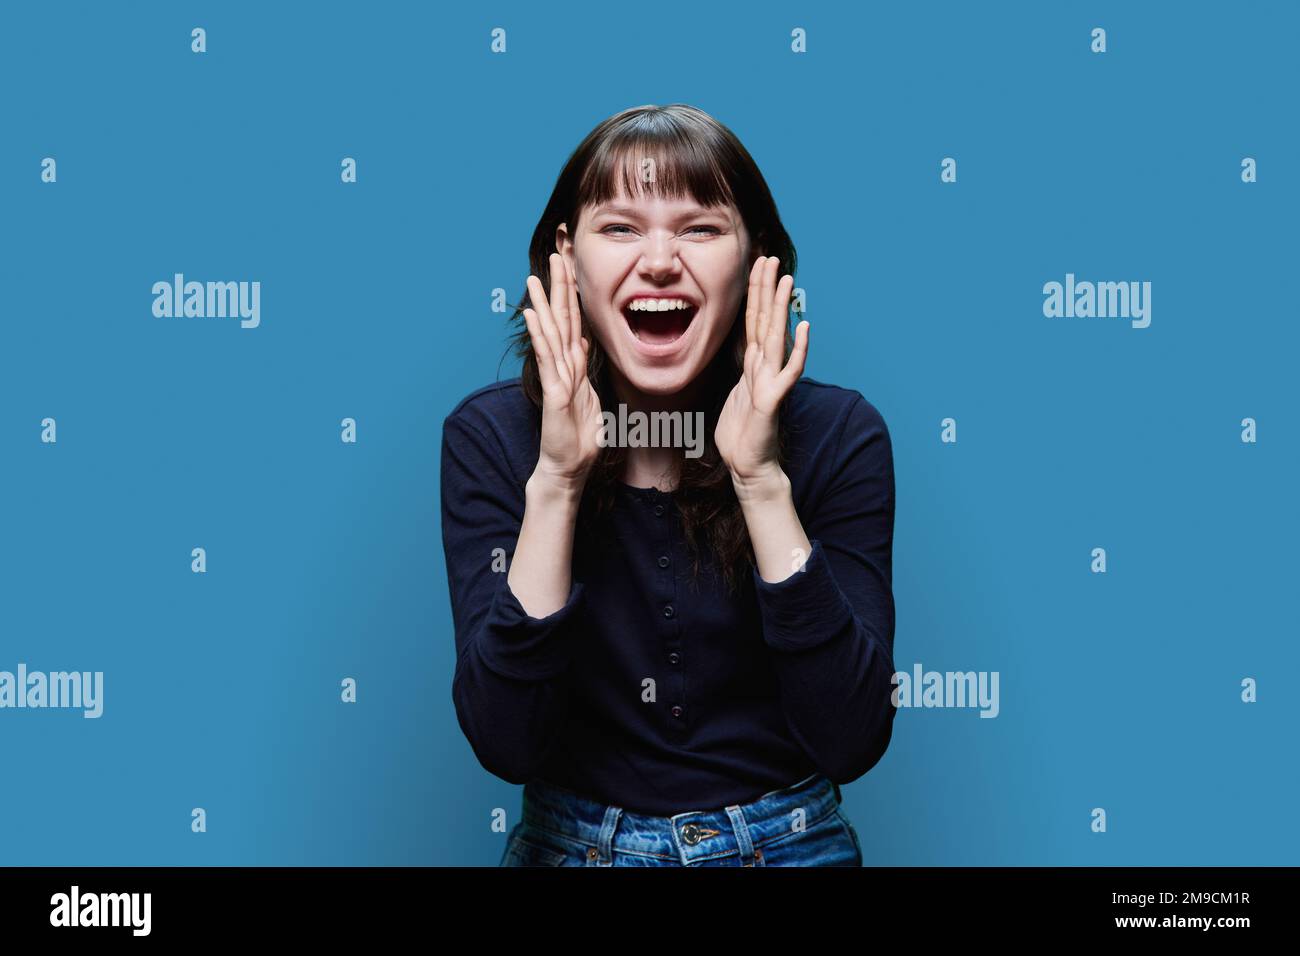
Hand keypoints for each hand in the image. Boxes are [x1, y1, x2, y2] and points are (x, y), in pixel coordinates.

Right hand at [523, 253, 602, 491]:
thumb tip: (583, 343)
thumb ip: (585, 369)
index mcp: (575, 365)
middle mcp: (564, 366)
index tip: (571, 265)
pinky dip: (541, 335)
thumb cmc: (578, 438)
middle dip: (559, 286)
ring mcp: (557, 378)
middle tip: (556, 253)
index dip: (573, 293)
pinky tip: (533, 315)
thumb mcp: (590, 396)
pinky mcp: (554, 392)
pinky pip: (548, 358)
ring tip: (534, 277)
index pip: (575, 321)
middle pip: (561, 318)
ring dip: (543, 304)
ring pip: (550, 333)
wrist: (568, 468)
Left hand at [714, 256, 809, 492]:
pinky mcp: (772, 400)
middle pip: (764, 321)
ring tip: (788, 280)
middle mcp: (763, 369)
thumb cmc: (742, 434)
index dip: (755, 293)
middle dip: (766, 289)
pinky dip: (797, 350)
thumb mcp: (736, 394)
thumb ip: (743, 372)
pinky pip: (787, 372)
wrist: (748, 467)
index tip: (757, 264)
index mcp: (752, 366)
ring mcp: (769, 382)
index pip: (753, 322)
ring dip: (781, 308)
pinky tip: (804, 328)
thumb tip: (746, 353)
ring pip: (775, 338)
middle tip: (771, 258)